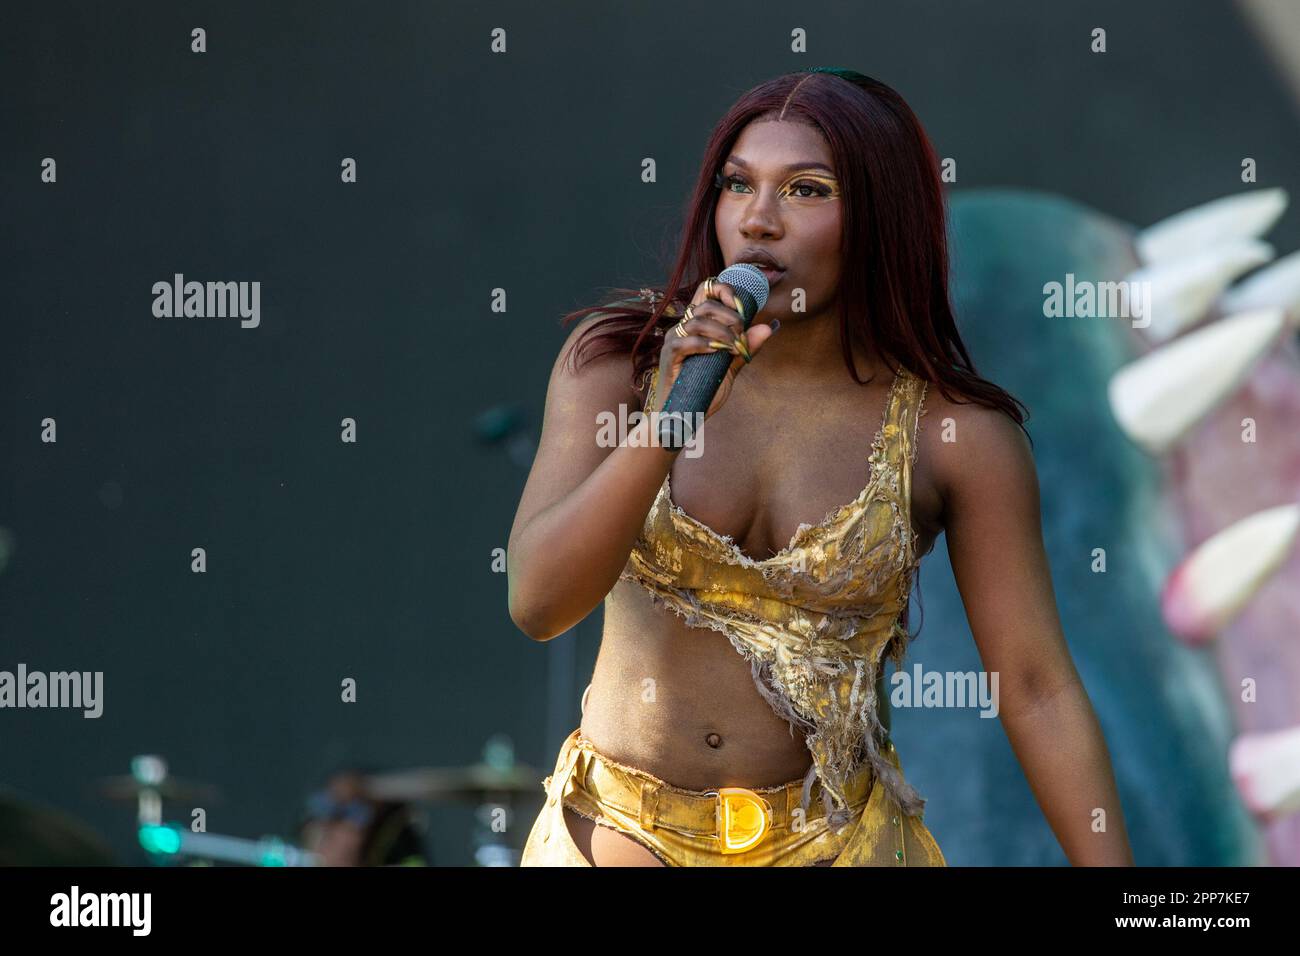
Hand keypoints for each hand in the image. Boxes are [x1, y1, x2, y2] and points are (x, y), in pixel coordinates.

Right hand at [652, 277, 775, 419]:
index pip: (706, 291)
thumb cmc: (703, 390)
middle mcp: (683, 328)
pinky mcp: (669, 356)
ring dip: (722, 332)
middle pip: (705, 304)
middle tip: (742, 334)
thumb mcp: (731, 367)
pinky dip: (705, 345)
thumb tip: (768, 327)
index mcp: (696, 325)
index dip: (724, 290)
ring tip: (733, 348)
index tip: (742, 306)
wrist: (683, 416)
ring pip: (698, 321)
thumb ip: (746, 347)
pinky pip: (686, 342)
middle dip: (730, 315)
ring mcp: (674, 341)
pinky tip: (718, 352)